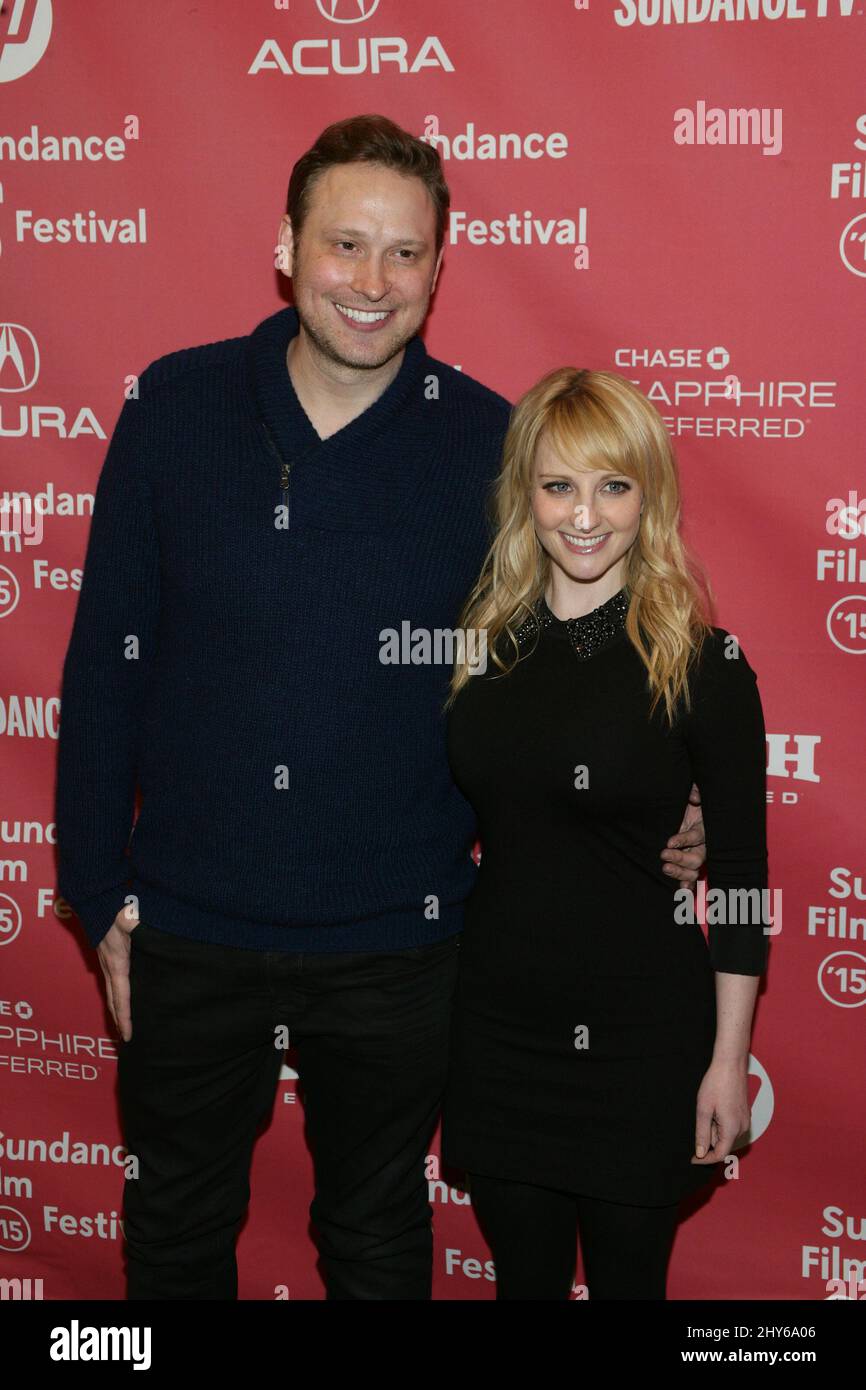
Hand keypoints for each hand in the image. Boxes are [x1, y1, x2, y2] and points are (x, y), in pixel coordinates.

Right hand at [96, 904, 140, 1042]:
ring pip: (111, 992)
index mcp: (117, 962)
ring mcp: (106, 962)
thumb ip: (133, 921)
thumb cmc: (113, 909)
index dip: (125, 1017)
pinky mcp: (107, 956)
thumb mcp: (127, 915)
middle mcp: (109, 966)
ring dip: (116, 1009)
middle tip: (126, 1039)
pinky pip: (112, 981)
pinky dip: (116, 995)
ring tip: (123, 1025)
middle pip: (114, 1000)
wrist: (95, 901)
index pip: (121, 996)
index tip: (128, 1035)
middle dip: (119, 1020)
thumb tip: (135, 922)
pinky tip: (122, 997)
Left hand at [661, 782, 704, 886]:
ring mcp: (696, 854)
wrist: (685, 809)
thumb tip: (694, 797)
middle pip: (697, 857)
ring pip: (694, 869)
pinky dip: (687, 885)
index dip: (684, 840)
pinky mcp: (688, 862)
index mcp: (705, 829)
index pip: (696, 836)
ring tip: (666, 869)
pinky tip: (682, 891)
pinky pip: (691, 877)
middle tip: (664, 855)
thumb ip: (696, 793)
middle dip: (680, 859)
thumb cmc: (689, 803)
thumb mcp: (695, 795)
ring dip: (681, 873)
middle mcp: (702, 844)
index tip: (670, 842)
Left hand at [691, 1057, 751, 1163]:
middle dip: (709, 1138)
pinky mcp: (744, 1114)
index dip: (705, 1159)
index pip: (720, 1154)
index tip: (693, 1159)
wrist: (731, 1064)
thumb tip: (701, 1153)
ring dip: (714, 1129)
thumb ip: (703, 1134)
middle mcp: (742, 1128)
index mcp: (732, 1129)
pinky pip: (731, 1126)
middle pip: (723, 1144)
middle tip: (701, 1119)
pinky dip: (720, 1123)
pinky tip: (715, 1107)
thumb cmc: (716, 1084)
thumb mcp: (704, 1109)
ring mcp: (745, 1120)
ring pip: (726, 1135)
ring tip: (708, 1108)